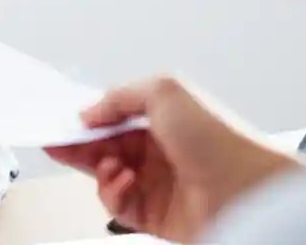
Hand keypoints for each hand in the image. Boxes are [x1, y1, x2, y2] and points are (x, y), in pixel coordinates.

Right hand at [46, 77, 305, 242]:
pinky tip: (123, 180)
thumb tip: (91, 111)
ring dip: (100, 169)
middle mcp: (162, 149)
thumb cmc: (220, 139)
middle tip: (58, 143)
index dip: (88, 118)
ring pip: (107, 176)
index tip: (62, 121)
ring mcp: (158, 182)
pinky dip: (112, 192)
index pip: (115, 116)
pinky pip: (118, 204)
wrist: (247, 190)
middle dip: (81, 144)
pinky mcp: (155, 215)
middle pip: (106, 146)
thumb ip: (120, 96)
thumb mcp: (165, 91)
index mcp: (166, 116)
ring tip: (111, 164)